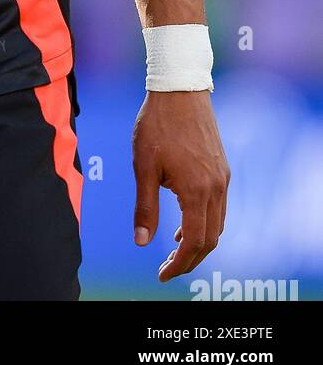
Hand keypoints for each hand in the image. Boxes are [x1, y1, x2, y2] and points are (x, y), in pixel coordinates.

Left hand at [132, 90, 229, 281]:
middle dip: (190, 259)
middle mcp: (216, 189)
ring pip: (216, 224)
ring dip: (198, 241)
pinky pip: (218, 206)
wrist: (180, 89)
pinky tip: (183, 220)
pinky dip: (203, 221)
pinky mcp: (222, 168)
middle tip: (168, 269)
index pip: (193, 242)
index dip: (178, 264)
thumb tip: (142, 242)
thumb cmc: (157, 125)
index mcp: (197, 191)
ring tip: (174, 249)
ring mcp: (222, 178)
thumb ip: (145, 207)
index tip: (162, 275)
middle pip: (209, 239)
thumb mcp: (143, 166)